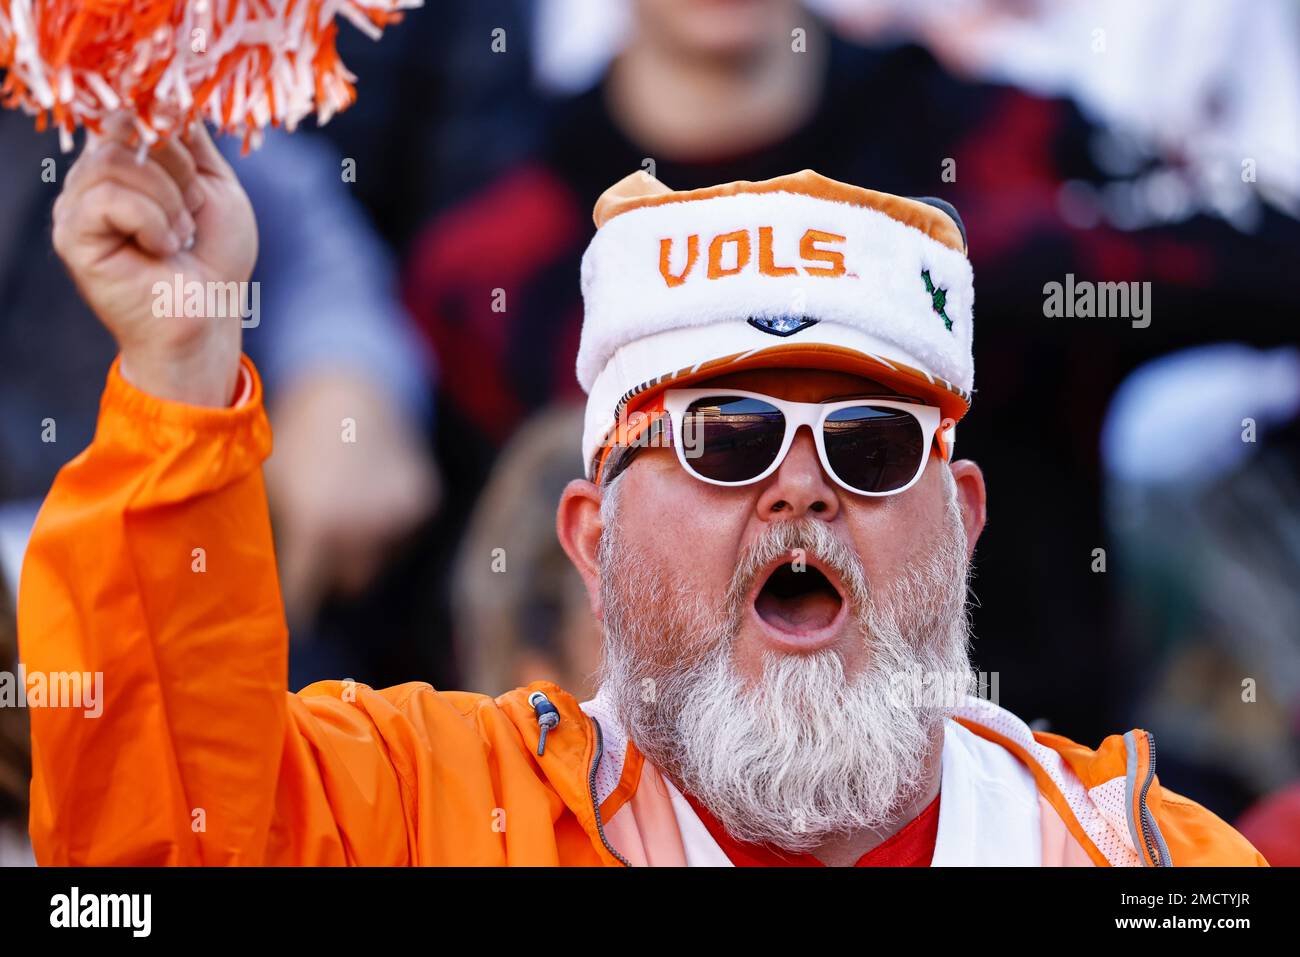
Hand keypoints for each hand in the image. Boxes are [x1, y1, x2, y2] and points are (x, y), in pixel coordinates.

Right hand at [52, 113, 256, 405]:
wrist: (212, 313)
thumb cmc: (214, 257)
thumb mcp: (213, 185)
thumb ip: (188, 139)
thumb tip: (165, 96)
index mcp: (122, 163)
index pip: (128, 111)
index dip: (166, 127)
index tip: (194, 164)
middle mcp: (92, 178)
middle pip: (122, 129)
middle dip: (176, 169)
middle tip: (192, 213)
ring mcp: (76, 206)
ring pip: (114, 162)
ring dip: (167, 200)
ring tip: (179, 237)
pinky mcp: (72, 237)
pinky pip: (107, 198)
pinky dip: (151, 221)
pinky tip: (162, 249)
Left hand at [263, 371, 439, 629]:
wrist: (350, 389)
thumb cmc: (296, 440)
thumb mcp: (268, 483)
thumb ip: (264, 531)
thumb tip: (240, 587)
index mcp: (319, 525)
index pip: (307, 593)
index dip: (296, 607)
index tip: (286, 623)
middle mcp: (365, 528)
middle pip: (350, 584)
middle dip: (332, 573)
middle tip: (315, 552)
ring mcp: (401, 516)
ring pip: (378, 561)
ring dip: (361, 549)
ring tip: (342, 510)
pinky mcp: (424, 503)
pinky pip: (401, 536)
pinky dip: (386, 524)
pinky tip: (368, 491)